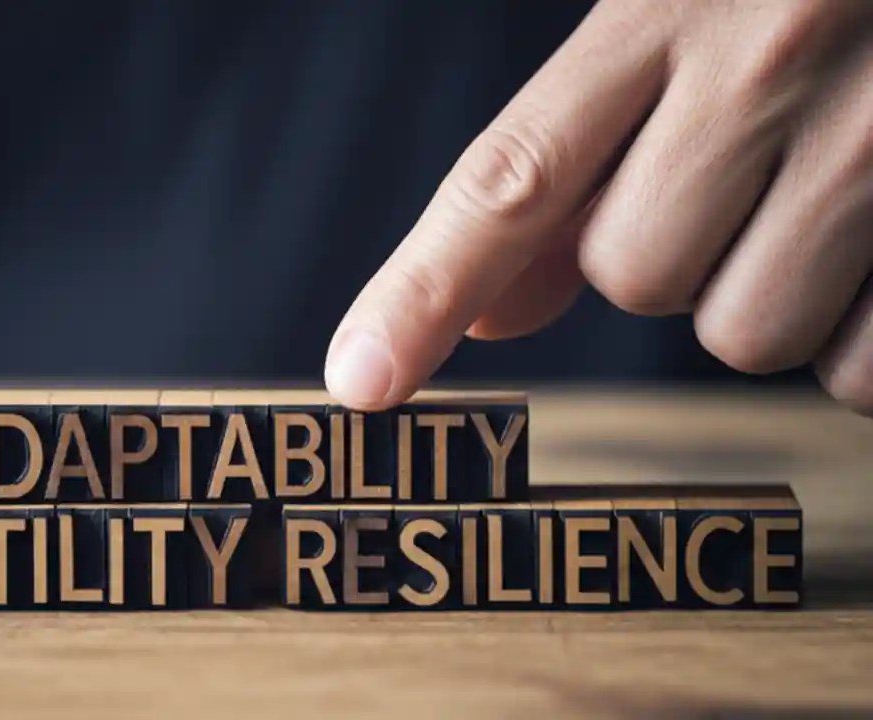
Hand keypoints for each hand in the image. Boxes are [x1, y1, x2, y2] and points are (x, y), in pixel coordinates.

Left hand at [325, 0, 872, 414]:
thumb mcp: (678, 18)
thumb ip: (575, 155)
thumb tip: (490, 314)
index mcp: (667, 3)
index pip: (512, 175)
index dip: (422, 290)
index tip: (358, 381)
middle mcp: (766, 63)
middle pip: (636, 278)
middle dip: (673, 250)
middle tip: (747, 166)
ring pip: (748, 333)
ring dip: (773, 292)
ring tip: (834, 190)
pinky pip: (864, 369)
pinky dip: (865, 335)